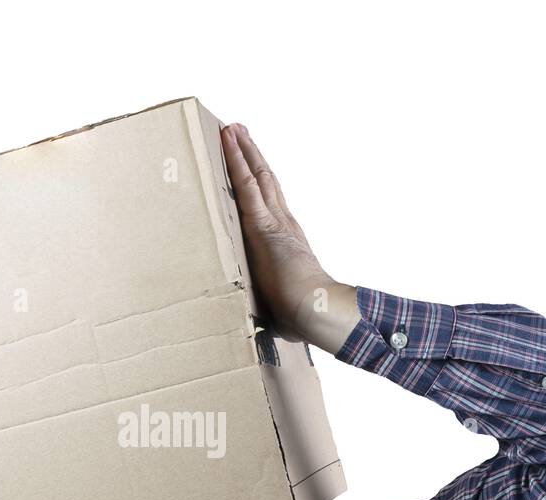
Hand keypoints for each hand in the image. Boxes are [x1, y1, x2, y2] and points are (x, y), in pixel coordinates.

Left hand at [221, 123, 358, 354]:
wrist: (317, 311)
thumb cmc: (303, 318)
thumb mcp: (281, 306)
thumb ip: (271, 307)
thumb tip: (262, 325)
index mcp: (289, 242)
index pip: (272, 206)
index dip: (261, 184)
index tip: (252, 167)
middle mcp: (284, 225)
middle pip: (266, 182)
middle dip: (252, 157)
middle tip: (239, 132)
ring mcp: (274, 222)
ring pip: (256, 176)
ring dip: (243, 150)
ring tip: (231, 128)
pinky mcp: (263, 224)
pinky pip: (246, 184)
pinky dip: (237, 160)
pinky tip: (228, 139)